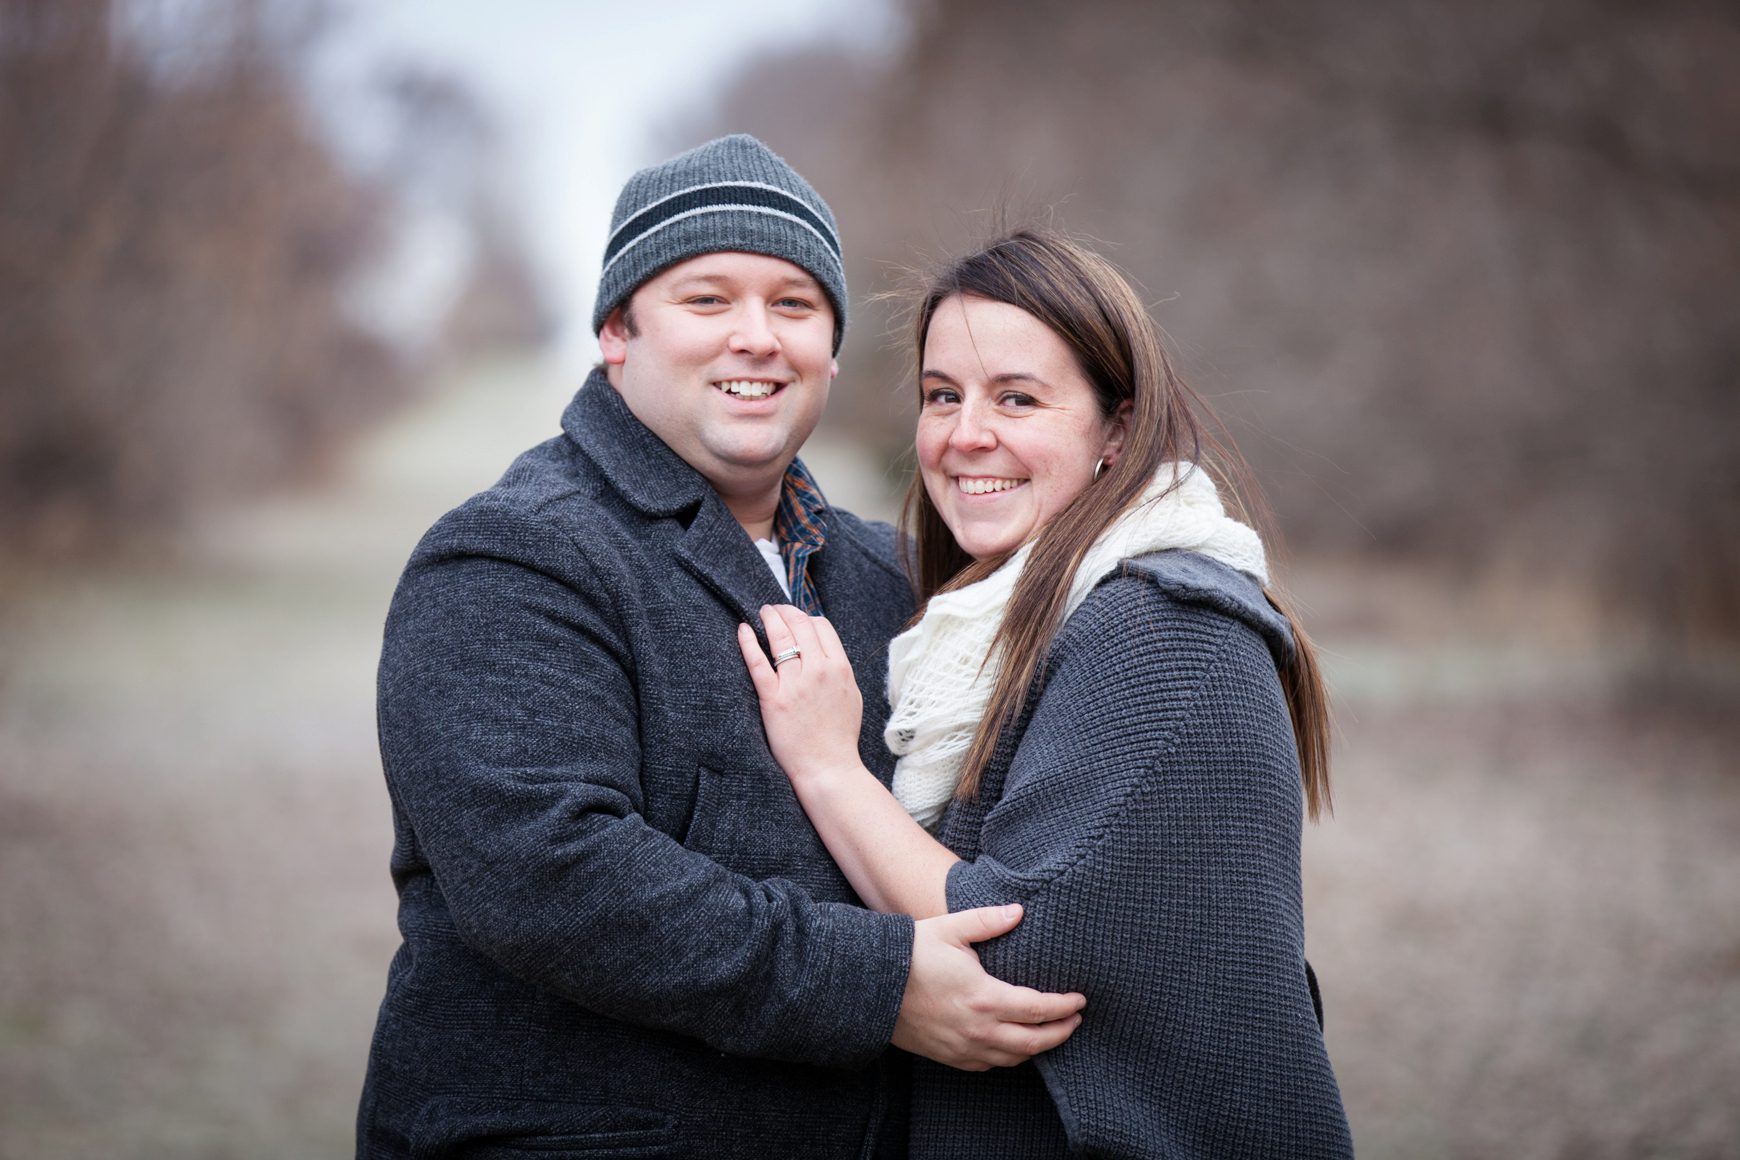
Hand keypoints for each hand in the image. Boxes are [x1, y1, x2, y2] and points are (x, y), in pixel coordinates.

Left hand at [737, 605, 863, 782]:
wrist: (828, 767)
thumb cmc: (840, 736)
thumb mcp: (852, 696)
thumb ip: (839, 671)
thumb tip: (827, 652)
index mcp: (840, 667)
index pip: (821, 626)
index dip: (806, 617)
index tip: (795, 618)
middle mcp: (819, 670)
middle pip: (800, 625)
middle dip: (785, 611)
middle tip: (773, 608)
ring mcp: (796, 684)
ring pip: (780, 637)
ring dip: (769, 618)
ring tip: (762, 612)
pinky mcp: (774, 699)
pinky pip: (758, 663)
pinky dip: (748, 642)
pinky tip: (742, 630)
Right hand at [894, 904, 1085, 1070]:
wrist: (870, 985)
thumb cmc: (912, 953)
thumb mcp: (950, 928)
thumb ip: (988, 920)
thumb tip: (1019, 911)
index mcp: (984, 997)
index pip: (1039, 1009)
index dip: (1064, 1006)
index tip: (1080, 1000)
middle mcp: (978, 1030)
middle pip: (1034, 1041)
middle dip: (1061, 1032)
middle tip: (1076, 1020)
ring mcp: (964, 1048)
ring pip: (1014, 1058)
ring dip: (1038, 1048)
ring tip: (1052, 1033)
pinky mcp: (950, 1057)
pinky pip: (990, 1065)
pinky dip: (1010, 1057)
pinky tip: (1015, 1045)